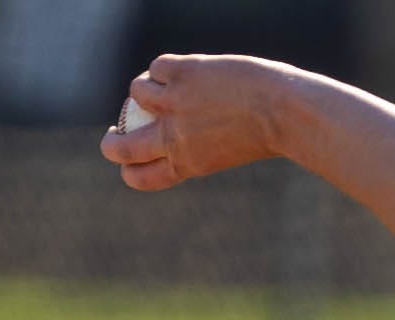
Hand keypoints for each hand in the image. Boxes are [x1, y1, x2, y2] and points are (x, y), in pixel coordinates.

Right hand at [101, 55, 290, 191]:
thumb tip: (174, 131)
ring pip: (136, 94)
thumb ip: (196, 146)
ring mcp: (175, 104)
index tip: (126, 159)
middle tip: (113, 132)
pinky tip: (181, 68)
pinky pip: (157, 67)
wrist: (284, 111)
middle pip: (121, 147)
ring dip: (143, 89)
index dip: (127, 170)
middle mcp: (173, 138)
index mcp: (184, 164)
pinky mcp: (183, 73)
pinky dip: (164, 67)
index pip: (140, 177)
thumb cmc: (265, 134)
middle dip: (110, 143)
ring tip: (160, 85)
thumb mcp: (225, 151)